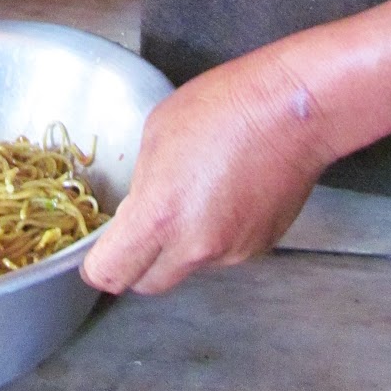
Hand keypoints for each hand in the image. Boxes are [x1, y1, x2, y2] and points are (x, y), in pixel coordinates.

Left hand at [81, 43, 334, 295]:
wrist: (293, 110)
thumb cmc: (224, 106)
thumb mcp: (157, 132)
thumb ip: (142, 184)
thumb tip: (140, 209)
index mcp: (161, 215)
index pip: (111, 273)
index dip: (97, 265)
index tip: (99, 250)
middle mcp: (195, 245)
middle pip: (148, 284)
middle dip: (137, 262)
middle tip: (141, 224)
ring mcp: (232, 252)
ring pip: (188, 267)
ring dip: (181, 245)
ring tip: (196, 193)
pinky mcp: (260, 247)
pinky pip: (223, 253)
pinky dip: (216, 235)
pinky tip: (225, 194)